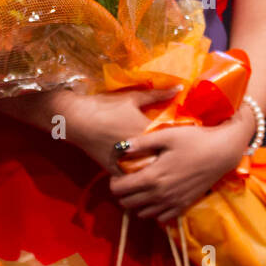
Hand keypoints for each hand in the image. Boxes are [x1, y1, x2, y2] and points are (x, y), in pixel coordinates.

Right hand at [62, 87, 180, 172]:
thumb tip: (180, 87)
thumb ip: (158, 94)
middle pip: (162, 159)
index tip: (188, 141)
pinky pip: (130, 178)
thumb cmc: (106, 106)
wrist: (77, 118)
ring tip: (165, 168)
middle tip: (180, 158)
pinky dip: (137, 177)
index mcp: (147, 132)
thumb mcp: (133, 97)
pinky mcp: (114, 169)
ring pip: (148, 172)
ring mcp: (127, 162)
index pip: (172, 140)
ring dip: (155, 169)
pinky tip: (144, 177)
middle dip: (171, 158)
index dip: (180, 141)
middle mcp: (140, 150)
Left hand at [108, 111, 252, 222]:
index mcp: (152, 177)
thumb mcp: (166, 136)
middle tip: (126, 181)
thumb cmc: (194, 140)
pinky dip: (153, 211)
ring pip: (142, 214)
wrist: (222, 152)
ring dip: (136, 204)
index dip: (114, 182)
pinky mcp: (183, 206)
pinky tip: (156, 198)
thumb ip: (141, 143)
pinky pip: (160, 219)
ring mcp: (172, 203)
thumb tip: (119, 146)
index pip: (120, 189)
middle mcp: (160, 195)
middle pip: (128, 204)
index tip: (117, 173)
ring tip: (140, 189)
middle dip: (122, 194)